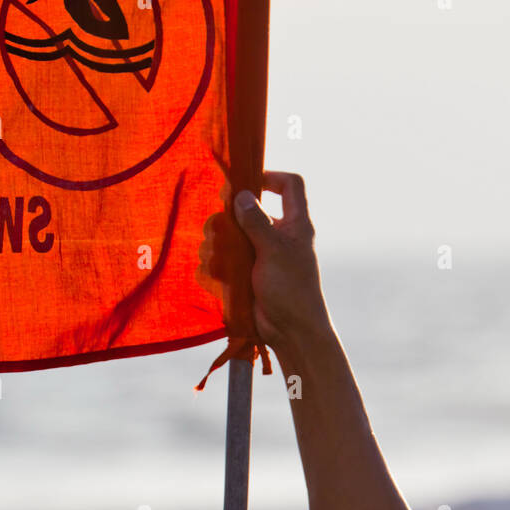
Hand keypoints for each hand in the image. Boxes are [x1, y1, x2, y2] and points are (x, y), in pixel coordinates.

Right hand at [233, 171, 331, 354]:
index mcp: (295, 224)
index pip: (290, 186)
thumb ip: (256, 221)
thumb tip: (241, 195)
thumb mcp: (274, 250)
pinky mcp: (247, 274)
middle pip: (250, 209)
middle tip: (221, 225)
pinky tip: (214, 269)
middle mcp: (278, 236)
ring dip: (220, 241)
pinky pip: (226, 260)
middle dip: (232, 216)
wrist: (290, 332)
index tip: (249, 181)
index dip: (272, 176)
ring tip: (216, 253)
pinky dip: (217, 263)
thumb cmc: (291, 289)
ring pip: (233, 234)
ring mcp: (260, 255)